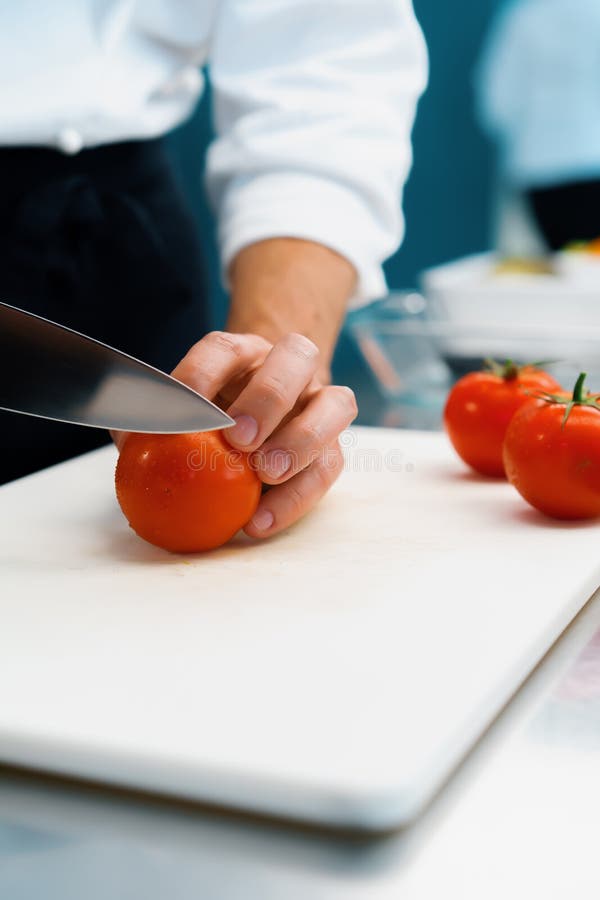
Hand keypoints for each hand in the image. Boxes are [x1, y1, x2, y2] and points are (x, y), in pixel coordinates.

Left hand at [170, 330, 357, 537]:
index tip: (184, 409)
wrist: (265, 425)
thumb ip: (155, 423)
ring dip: (301, 439)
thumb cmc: (213, 421)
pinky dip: (299, 495)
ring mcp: (319, 402)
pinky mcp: (334, 445)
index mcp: (244, 354)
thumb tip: (131, 441)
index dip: (202, 373)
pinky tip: (261, 520)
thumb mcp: (183, 415)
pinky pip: (330, 465)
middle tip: (240, 438)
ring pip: (335, 403)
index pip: (224, 349)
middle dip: (268, 396)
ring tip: (266, 474)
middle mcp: (289, 367)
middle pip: (296, 357)